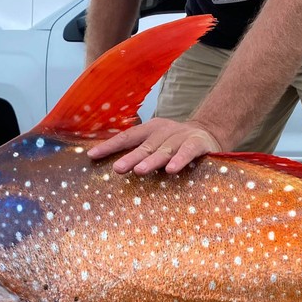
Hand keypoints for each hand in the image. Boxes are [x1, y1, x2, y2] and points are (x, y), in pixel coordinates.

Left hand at [87, 117, 222, 174]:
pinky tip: (171, 170)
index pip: (127, 137)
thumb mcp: (156, 143)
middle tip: (117, 169)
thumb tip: (111, 167)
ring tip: (139, 171)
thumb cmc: (175, 144)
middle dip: (130, 157)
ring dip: (151, 161)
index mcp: (149, 130)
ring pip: (164, 150)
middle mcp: (163, 131)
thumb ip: (139, 151)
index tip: (92, 156)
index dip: (110, 146)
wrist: (209, 133)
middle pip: (144, 146)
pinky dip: (179, 160)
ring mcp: (180, 136)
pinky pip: (187, 152)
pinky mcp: (197, 143)